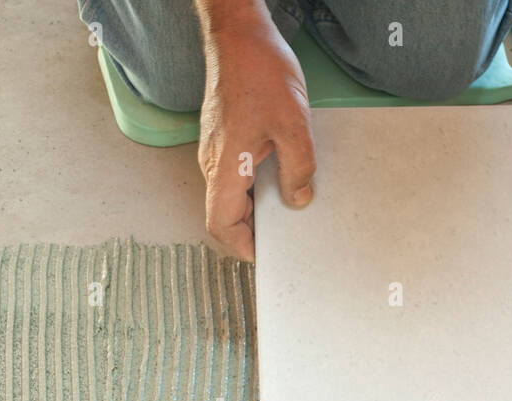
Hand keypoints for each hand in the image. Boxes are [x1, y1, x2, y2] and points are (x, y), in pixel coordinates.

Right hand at [197, 3, 316, 260]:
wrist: (238, 34)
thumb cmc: (258, 70)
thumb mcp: (293, 123)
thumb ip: (298, 168)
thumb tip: (299, 198)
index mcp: (225, 166)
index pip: (221, 224)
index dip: (241, 247)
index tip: (265, 255)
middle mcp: (213, 162)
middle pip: (225, 213)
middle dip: (253, 230)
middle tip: (284, 233)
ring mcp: (215, 149)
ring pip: (230, 194)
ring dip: (256, 206)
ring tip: (286, 203)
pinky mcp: (223, 137)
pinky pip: (235, 174)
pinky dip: (255, 184)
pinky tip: (279, 173)